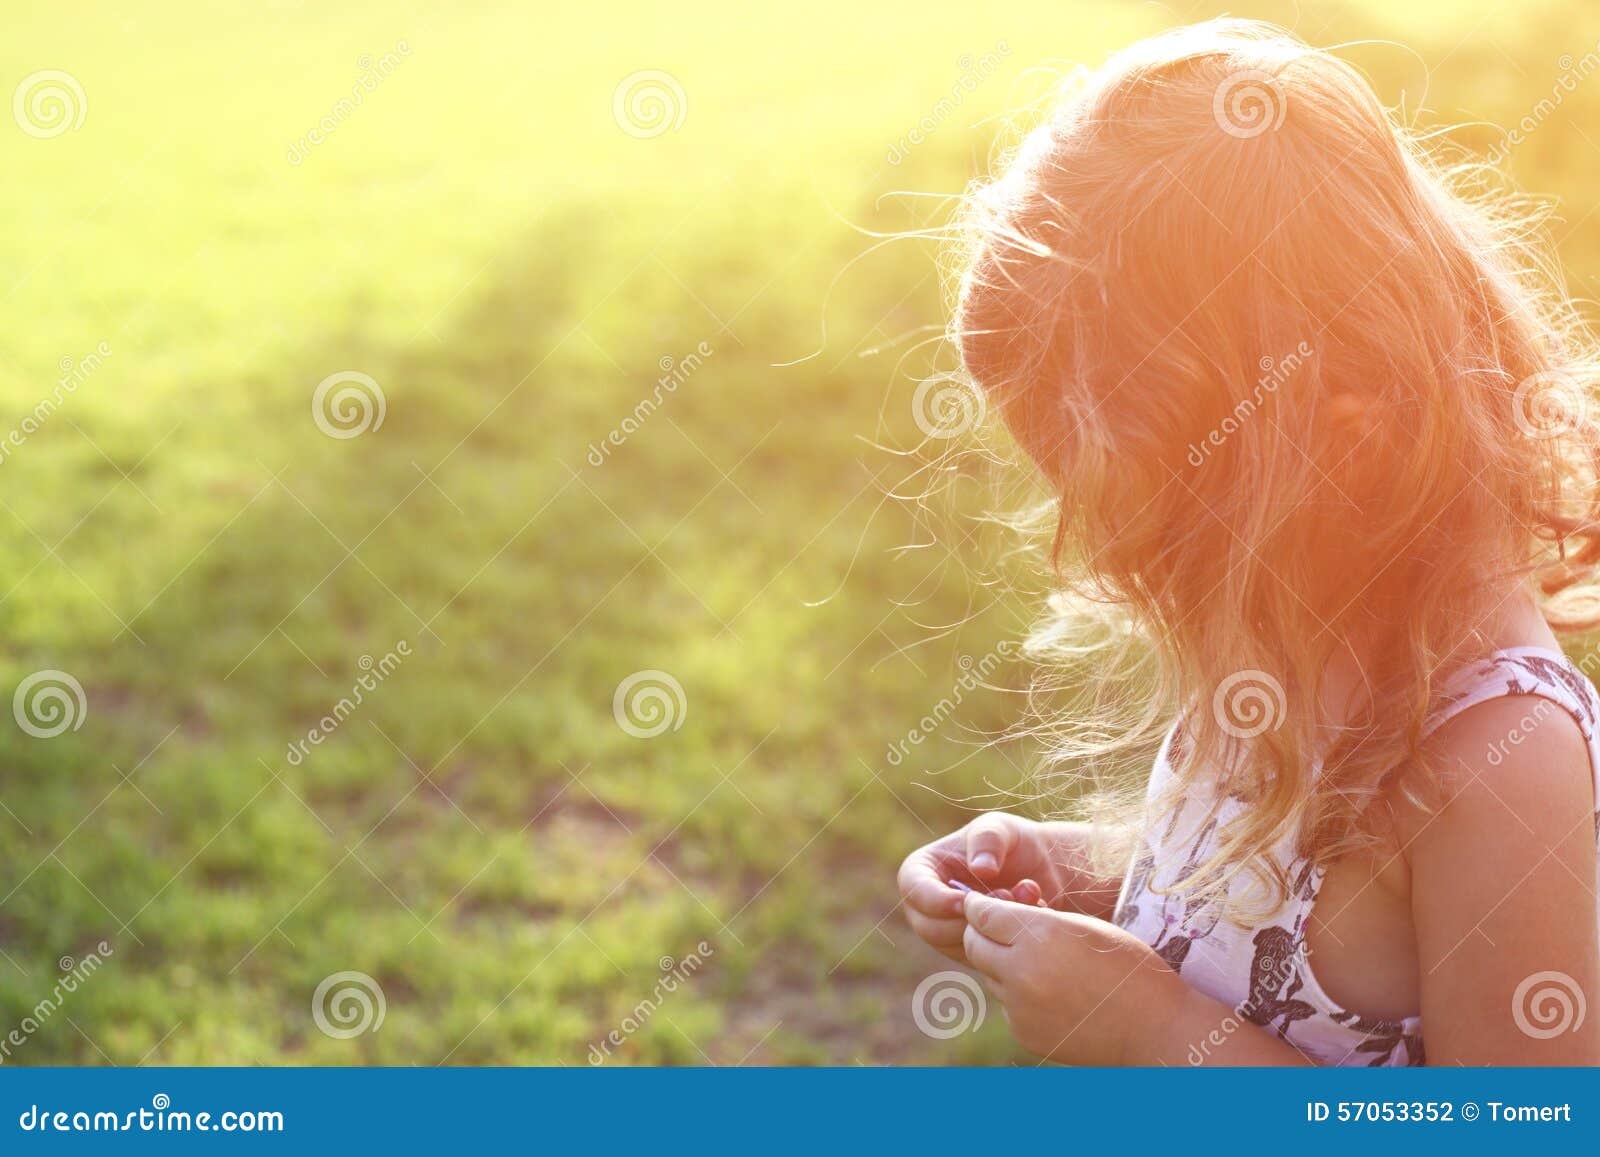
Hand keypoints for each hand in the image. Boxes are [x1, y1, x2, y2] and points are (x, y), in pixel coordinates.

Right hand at [897, 813, 1054, 961]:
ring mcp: (948, 931)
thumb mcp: (1001, 828)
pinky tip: (1026, 920)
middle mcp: (928, 905)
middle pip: (929, 927)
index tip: (965, 900)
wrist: (1044, 869)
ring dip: (989, 930)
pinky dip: (1002, 942)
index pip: (912, 888)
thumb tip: (979, 869)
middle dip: (967, 919)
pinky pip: (979, 957)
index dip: (935, 899)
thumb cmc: (1014, 842)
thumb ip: (988, 839)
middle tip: (1004, 899)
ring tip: (1022, 902)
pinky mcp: (971, 950)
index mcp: (922, 870)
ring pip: (955, 946)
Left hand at [961, 891, 1187, 1064]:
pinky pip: (1007, 1006)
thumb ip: (1037, 919)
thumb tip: (998, 912)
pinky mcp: (1025, 1034)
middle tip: (994, 928)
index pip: (983, 914)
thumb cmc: (1128, 966)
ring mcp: (1021, 1008)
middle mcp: (1022, 973)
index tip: (979, 902)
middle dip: (980, 933)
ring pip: (990, 977)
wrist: (1154, 1029)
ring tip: (1041, 964)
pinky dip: (1019, 997)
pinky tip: (1053, 995)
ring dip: (1002, 966)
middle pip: (974, 945)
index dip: (979, 906)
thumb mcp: (1084, 926)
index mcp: (1040, 937)